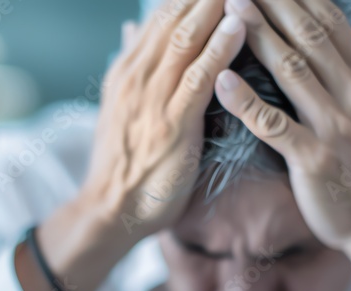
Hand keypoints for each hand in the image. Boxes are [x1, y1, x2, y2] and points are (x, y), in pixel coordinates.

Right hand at [19, 1, 247, 290]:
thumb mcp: (121, 106)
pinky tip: (240, 26)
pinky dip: (220, 49)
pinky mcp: (172, 124)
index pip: (163, 14)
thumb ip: (132, 65)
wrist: (110, 210)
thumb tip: (132, 27)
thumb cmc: (125, 162)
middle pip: (176, 15)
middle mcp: (138, 75)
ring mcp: (153, 98)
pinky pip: (199, 77)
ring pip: (187, 38)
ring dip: (216, 5)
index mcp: (129, 69)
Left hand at [214, 0, 350, 254]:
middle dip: (275, 3)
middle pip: (309, 36)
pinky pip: (274, 125)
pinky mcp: (313, 159)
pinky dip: (246, 101)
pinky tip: (221, 79)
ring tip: (229, 7)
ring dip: (258, 36)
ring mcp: (335, 127)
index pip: (332, 23)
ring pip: (291, 71)